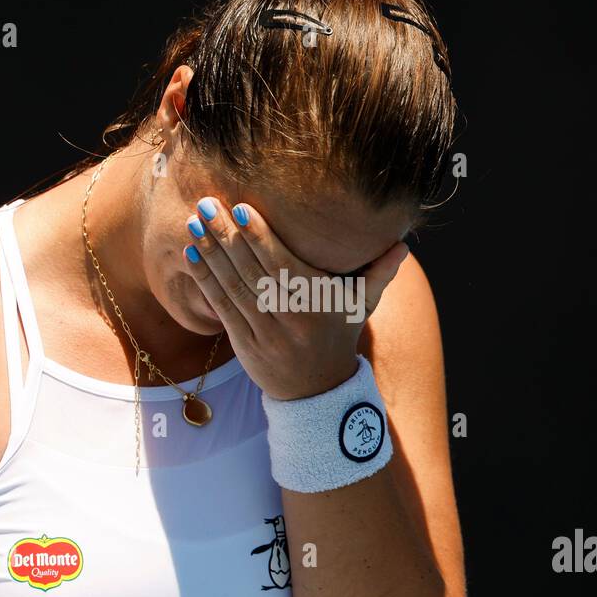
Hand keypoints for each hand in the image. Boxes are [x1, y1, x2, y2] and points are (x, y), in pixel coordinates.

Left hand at [182, 195, 409, 400]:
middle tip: (207, 204)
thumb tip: (404, 244)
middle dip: (227, 236)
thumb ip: (379, 274)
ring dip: (210, 253)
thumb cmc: (337, 336)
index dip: (261, 238)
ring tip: (194, 223)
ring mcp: (264, 332)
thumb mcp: (360, 307)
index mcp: (317, 304)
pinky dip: (205, 281)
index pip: (283, 265)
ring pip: (233, 287)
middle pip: (253, 271)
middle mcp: (289, 318)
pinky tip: (192, 255)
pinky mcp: (244, 343)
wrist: (317, 393)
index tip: (242, 208)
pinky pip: (222, 307)